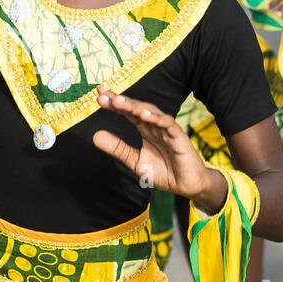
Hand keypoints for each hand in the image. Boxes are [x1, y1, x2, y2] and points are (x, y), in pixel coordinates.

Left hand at [90, 88, 217, 201]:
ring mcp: (167, 130)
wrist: (187, 186)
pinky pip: (167, 124)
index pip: (127, 113)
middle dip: (119, 101)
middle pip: (136, 108)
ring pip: (150, 112)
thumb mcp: (135, 161)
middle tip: (102, 95)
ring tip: (117, 101)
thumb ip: (117, 148)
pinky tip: (144, 114)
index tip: (98, 95)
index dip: (113, 104)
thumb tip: (95, 136)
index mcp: (145, 129)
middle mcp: (155, 125)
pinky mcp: (179, 137)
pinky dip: (156, 118)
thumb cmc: (164, 172)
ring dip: (134, 106)